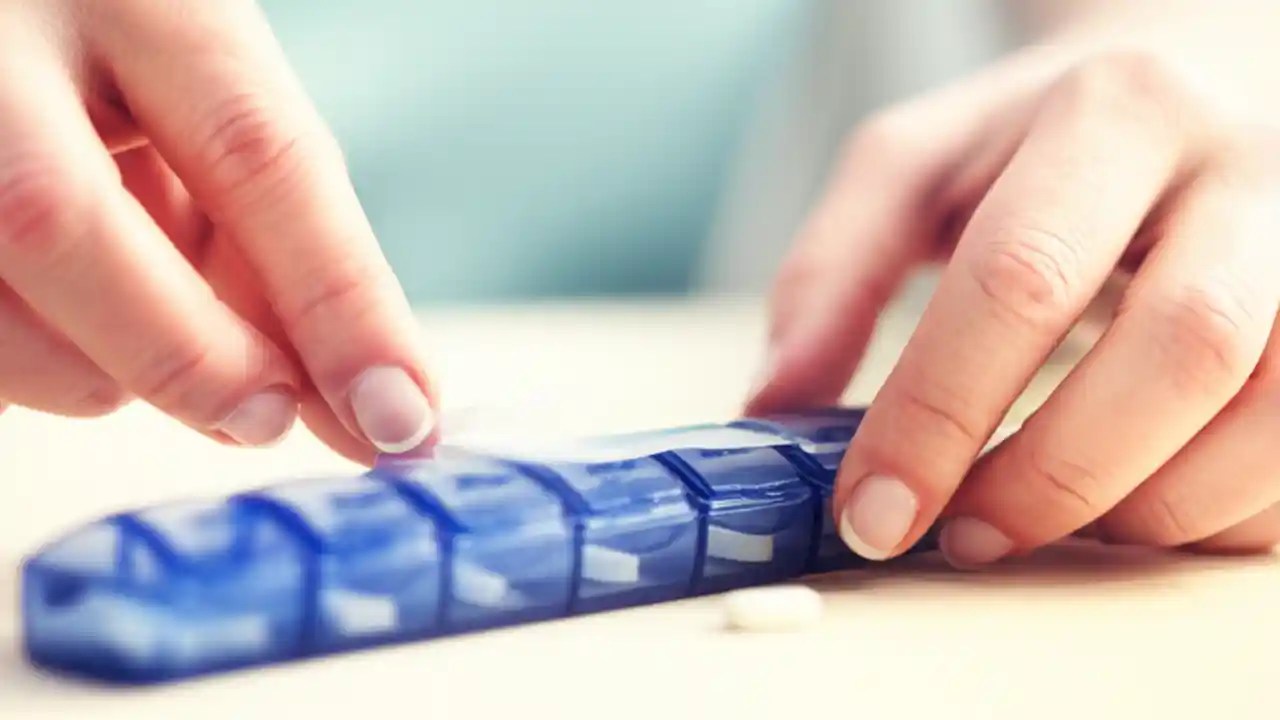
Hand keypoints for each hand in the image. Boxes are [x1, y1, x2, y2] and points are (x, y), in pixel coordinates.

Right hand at [0, 1, 435, 462]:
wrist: (25, 21)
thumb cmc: (121, 60)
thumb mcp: (209, 109)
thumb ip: (276, 238)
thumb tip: (362, 402)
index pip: (255, 154)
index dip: (338, 306)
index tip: (403, 421)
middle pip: (63, 225)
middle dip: (191, 359)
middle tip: (268, 419)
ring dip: (99, 368)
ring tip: (139, 312)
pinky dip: (38, 360)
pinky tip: (61, 302)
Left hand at [749, 46, 1279, 564]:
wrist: (1209, 80)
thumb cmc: (1042, 138)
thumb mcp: (914, 167)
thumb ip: (832, 273)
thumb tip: (772, 409)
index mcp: (1115, 111)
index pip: (1020, 277)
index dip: (936, 414)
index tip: (871, 512)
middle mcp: (1247, 169)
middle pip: (1179, 350)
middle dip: (1052, 477)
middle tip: (962, 536)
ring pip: (1271, 419)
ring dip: (1143, 509)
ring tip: (1041, 521)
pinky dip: (1212, 514)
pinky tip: (1128, 501)